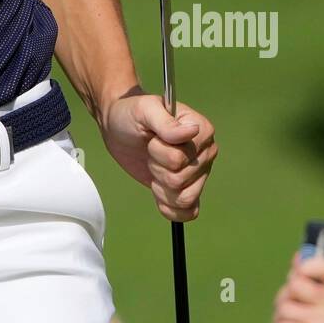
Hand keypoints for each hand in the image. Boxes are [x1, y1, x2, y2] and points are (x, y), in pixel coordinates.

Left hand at [98, 90, 217, 221]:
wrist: (118, 126)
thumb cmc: (132, 114)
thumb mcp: (145, 110)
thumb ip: (166, 123)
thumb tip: (192, 131)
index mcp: (201, 130)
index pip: (181, 160)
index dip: (159, 152)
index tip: (153, 137)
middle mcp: (205, 153)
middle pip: (180, 181)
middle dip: (157, 168)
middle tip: (150, 151)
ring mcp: (198, 173)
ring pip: (185, 198)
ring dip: (161, 187)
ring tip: (154, 167)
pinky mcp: (187, 189)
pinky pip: (189, 212)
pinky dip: (170, 208)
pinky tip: (158, 191)